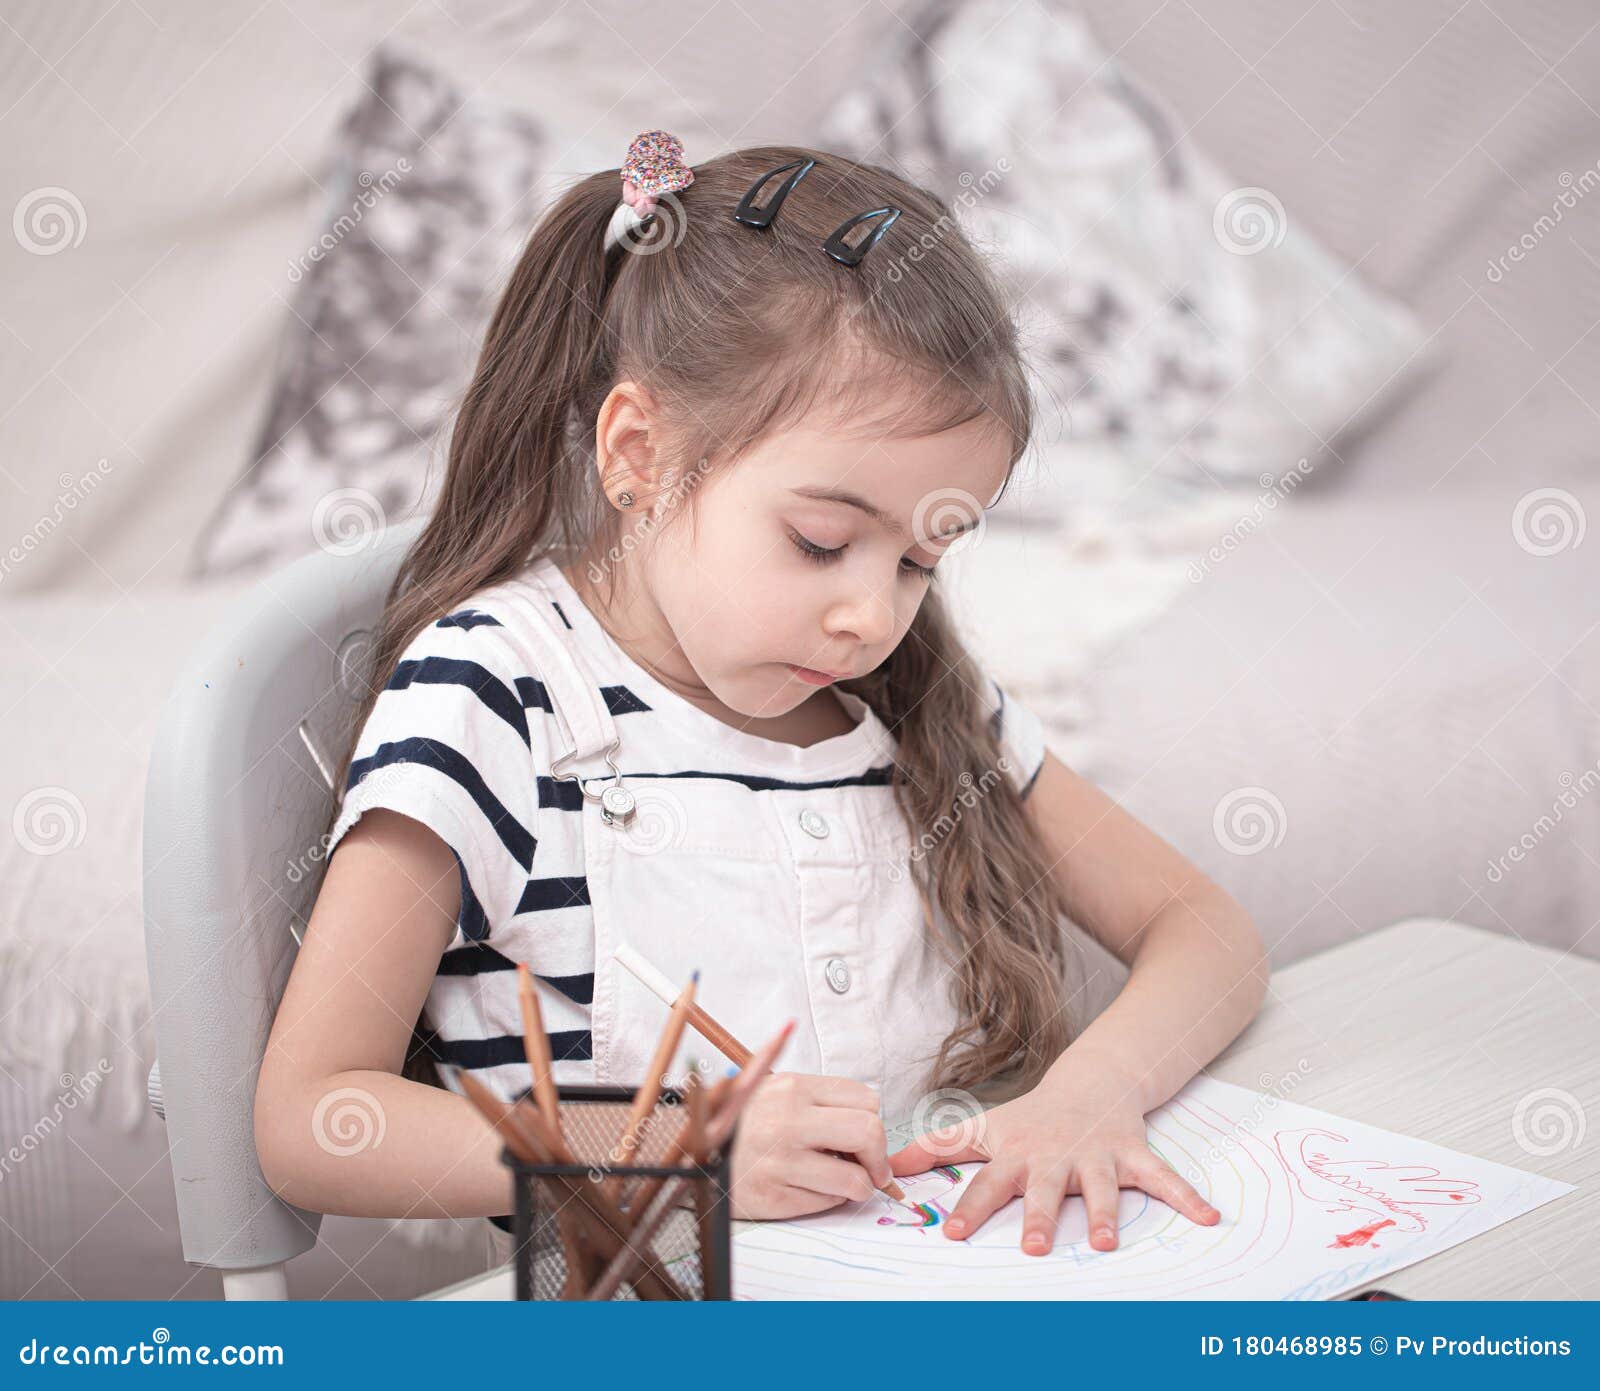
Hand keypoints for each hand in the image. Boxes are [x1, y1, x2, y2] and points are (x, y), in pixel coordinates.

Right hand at [727, 1071, 893, 1220]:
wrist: (697, 1155)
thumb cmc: (747, 1123)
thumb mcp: (778, 1092)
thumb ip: (822, 1100)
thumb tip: (873, 1120)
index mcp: (792, 1088)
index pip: (865, 1100)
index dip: (873, 1121)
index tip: (867, 1138)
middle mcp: (786, 1121)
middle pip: (868, 1132)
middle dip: (879, 1157)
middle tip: (874, 1168)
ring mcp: (780, 1162)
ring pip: (855, 1179)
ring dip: (860, 1186)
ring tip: (845, 1182)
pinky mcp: (774, 1197)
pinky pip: (828, 1203)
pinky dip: (831, 1199)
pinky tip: (813, 1188)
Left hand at [886, 1066, 1219, 1255]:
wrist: (1091, 1080)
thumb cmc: (1031, 1116)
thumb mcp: (985, 1127)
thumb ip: (940, 1147)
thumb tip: (894, 1164)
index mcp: (1017, 1153)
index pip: (987, 1183)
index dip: (970, 1208)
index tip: (952, 1234)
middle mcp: (1055, 1156)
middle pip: (1044, 1189)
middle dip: (1039, 1216)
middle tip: (1034, 1246)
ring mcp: (1096, 1155)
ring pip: (1101, 1188)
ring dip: (1104, 1214)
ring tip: (1103, 1244)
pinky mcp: (1132, 1154)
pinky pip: (1162, 1178)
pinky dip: (1186, 1196)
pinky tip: (1209, 1217)